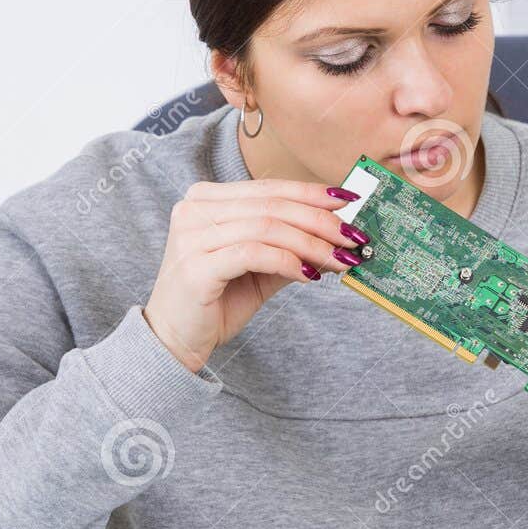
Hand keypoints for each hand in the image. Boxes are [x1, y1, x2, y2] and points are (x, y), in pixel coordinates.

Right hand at [143, 178, 367, 372]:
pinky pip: (254, 254)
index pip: (269, 187)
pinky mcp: (196, 266)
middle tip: (354, 236)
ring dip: (312, 244)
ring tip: (340, 260)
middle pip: (272, 205)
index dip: (312, 192)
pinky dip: (288, 262)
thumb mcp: (259, 268)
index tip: (350, 202)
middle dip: (320, 220)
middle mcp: (194, 210)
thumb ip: (291, 246)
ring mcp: (191, 236)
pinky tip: (310, 276)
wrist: (174, 340)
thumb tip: (338, 235)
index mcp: (207, 199)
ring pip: (267, 227)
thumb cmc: (215, 301)